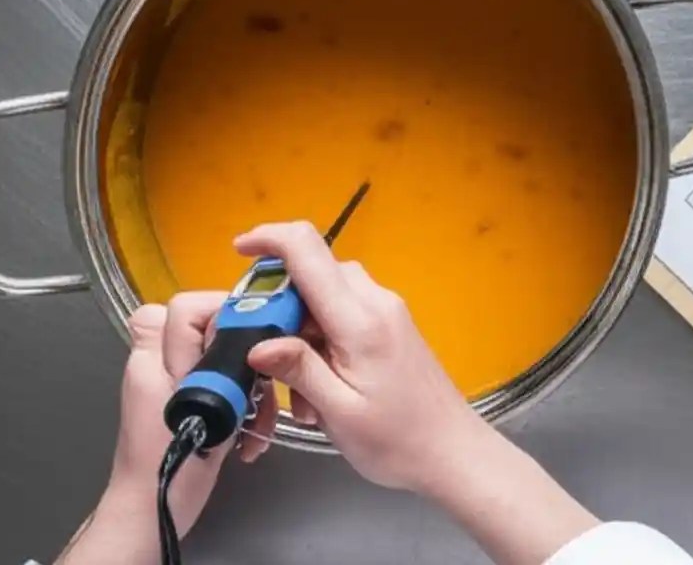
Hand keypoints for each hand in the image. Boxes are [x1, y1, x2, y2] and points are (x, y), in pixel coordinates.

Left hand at [57, 294, 277, 563]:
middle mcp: (157, 365)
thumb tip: (231, 320)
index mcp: (152, 360)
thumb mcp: (197, 405)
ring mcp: (171, 384)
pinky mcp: (187, 403)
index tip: (249, 334)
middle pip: (204, 326)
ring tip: (254, 415)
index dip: (219, 310)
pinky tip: (246, 430)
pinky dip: (238, 402)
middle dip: (239, 350)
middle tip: (254, 379)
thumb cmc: (172, 467)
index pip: (184, 306)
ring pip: (217, 356)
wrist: (154, 511)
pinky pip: (218, 383)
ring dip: (245, 384)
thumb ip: (210, 360)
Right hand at [237, 222, 599, 564]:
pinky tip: (324, 387)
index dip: (269, 239)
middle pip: (315, 272)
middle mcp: (376, 303)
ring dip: (302, 331)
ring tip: (304, 392)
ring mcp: (388, 313)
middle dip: (281, 307)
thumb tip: (257, 344)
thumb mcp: (339, 412)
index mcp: (360, 320)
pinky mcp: (392, 327)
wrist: (454, 453)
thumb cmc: (399, 441)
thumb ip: (299, 370)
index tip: (238, 250)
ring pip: (327, 295)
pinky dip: (323, 341)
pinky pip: (346, 314)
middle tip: (269, 360)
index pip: (308, 250)